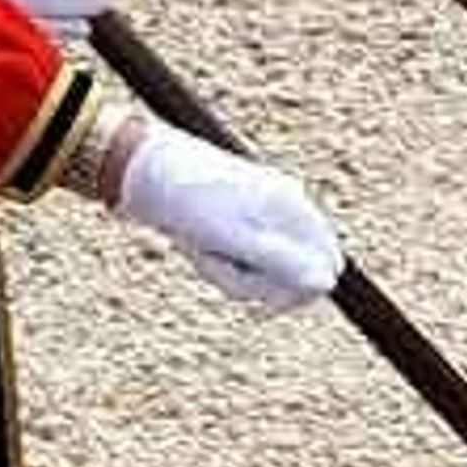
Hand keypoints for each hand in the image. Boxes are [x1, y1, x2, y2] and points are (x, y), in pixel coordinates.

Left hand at [112, 123, 344, 309]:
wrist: (138, 168)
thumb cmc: (184, 200)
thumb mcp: (231, 237)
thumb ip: (280, 261)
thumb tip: (327, 283)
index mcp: (291, 206)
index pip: (326, 268)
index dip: (294, 293)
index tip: (257, 297)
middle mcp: (284, 208)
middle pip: (296, 274)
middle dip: (256, 285)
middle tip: (215, 267)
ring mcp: (263, 214)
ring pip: (266, 272)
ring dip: (230, 275)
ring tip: (198, 252)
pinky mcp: (240, 221)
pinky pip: (244, 261)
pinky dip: (220, 265)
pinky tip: (196, 249)